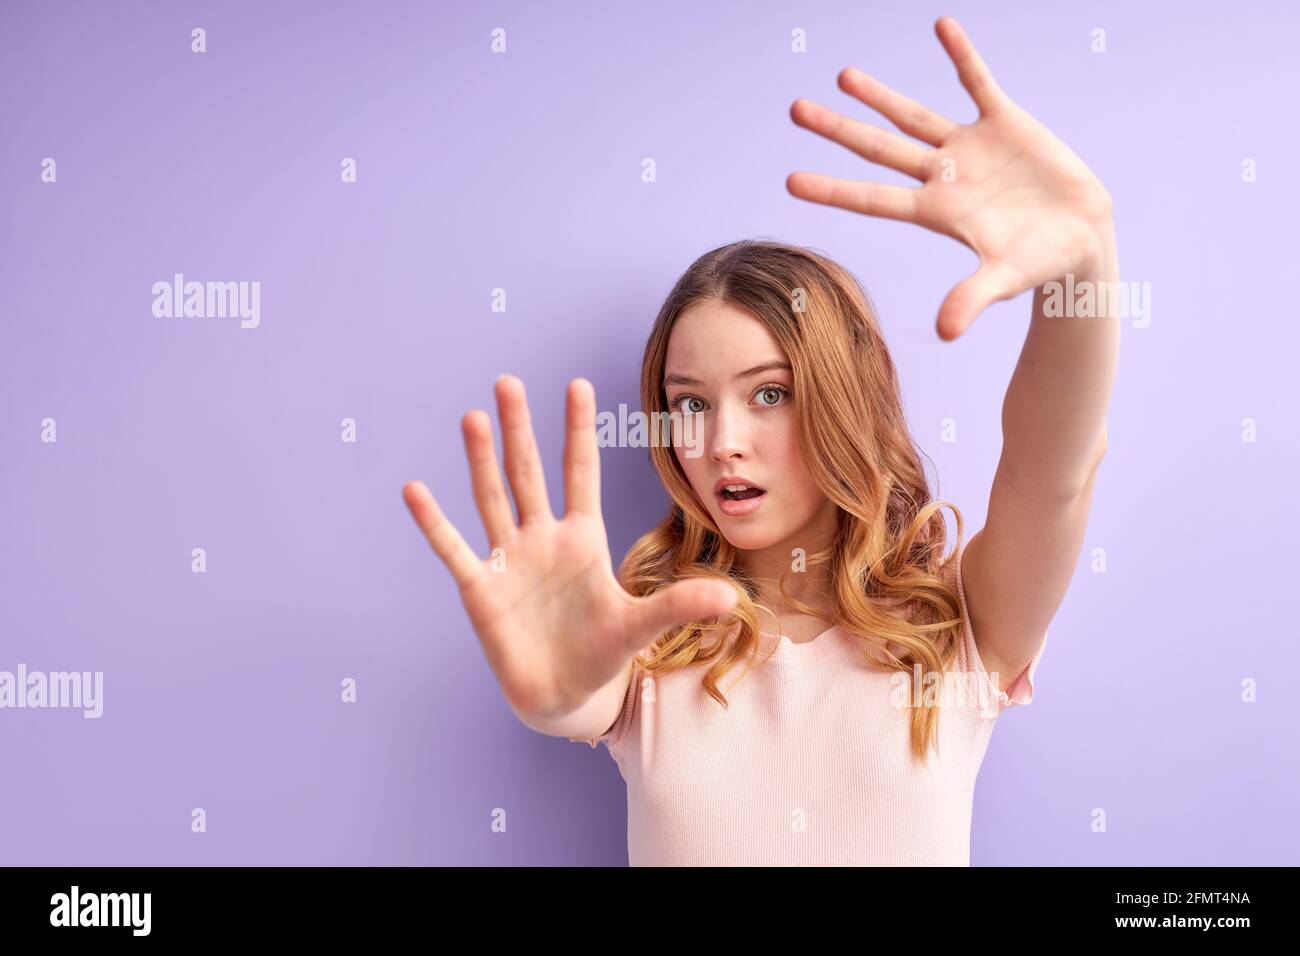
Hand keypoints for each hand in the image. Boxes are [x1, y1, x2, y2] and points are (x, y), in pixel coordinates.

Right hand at [402, 376, 738, 721]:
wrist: (563, 698)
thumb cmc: (602, 656)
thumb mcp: (640, 627)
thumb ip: (678, 606)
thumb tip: (731, 600)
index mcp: (583, 538)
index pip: (580, 471)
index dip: (578, 429)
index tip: (577, 383)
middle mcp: (543, 538)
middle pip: (528, 471)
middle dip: (520, 427)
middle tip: (508, 381)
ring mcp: (509, 559)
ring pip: (491, 497)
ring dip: (480, 458)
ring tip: (472, 416)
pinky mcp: (481, 589)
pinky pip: (454, 548)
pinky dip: (434, 522)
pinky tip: (415, 490)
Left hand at [787, 16, 1114, 339]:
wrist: (1080, 236)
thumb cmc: (1038, 263)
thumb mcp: (1004, 280)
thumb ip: (971, 299)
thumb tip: (945, 332)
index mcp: (934, 212)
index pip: (872, 199)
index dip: (832, 189)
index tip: (789, 181)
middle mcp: (942, 176)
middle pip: (879, 149)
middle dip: (838, 130)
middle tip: (794, 111)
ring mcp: (969, 147)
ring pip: (914, 116)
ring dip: (879, 96)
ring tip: (841, 75)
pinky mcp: (1005, 123)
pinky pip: (977, 82)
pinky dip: (962, 56)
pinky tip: (941, 25)